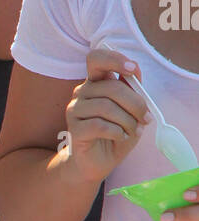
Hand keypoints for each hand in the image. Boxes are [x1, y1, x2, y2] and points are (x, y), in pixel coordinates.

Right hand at [64, 48, 149, 183]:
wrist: (97, 162)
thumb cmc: (115, 133)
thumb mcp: (130, 111)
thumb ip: (133, 91)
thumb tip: (135, 74)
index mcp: (96, 83)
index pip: (96, 58)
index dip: (114, 59)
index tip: (132, 70)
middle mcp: (82, 92)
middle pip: (112, 87)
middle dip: (136, 103)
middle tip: (146, 119)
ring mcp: (75, 109)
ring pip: (107, 107)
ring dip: (128, 121)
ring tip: (133, 131)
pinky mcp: (74, 128)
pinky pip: (100, 125)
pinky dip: (117, 132)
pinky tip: (121, 137)